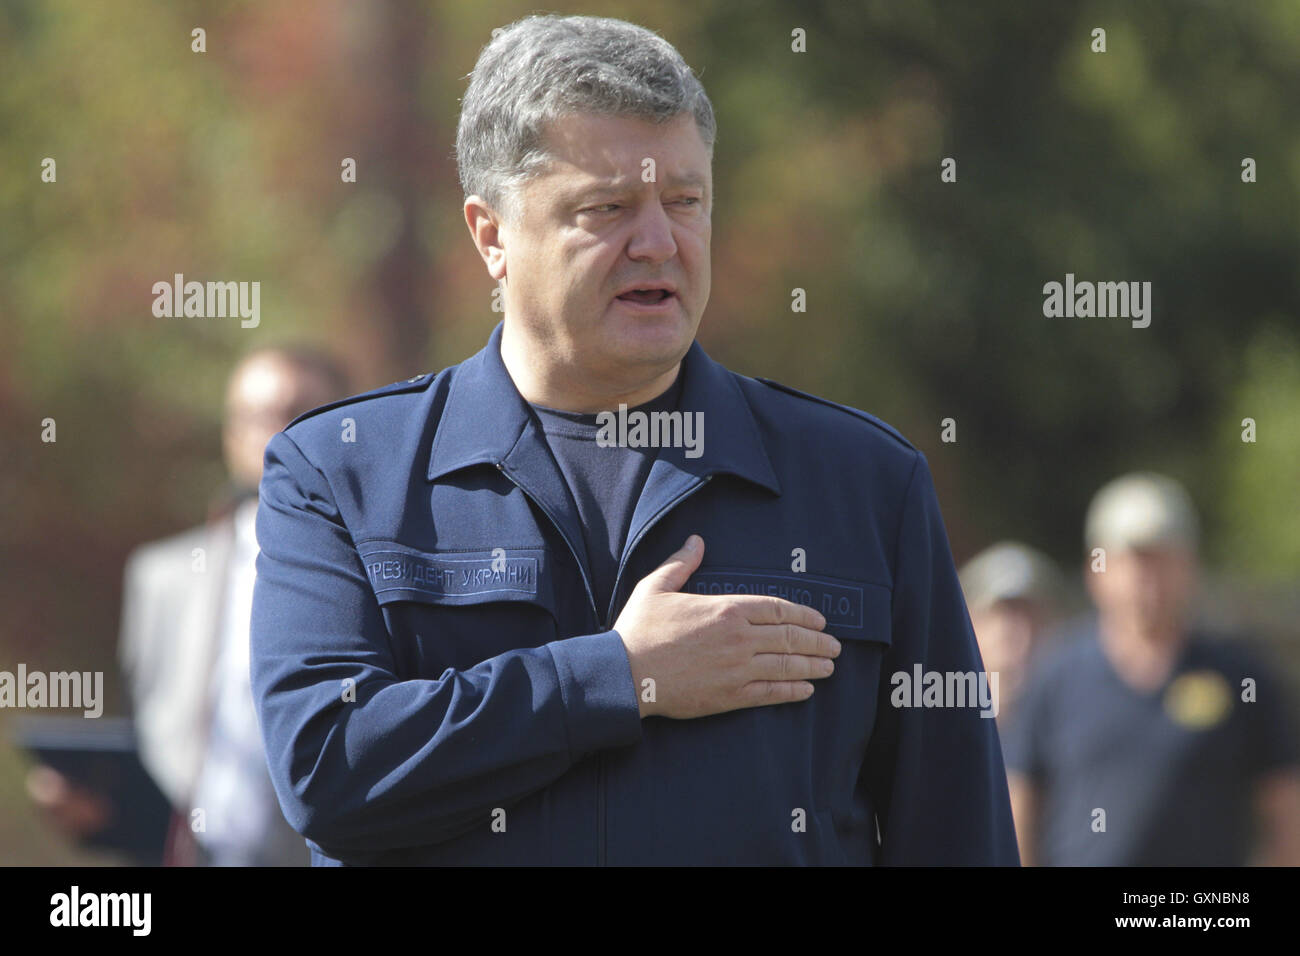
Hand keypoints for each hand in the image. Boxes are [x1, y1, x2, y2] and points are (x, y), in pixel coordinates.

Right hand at [615, 535, 840, 718]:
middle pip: (790, 636)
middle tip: (835, 646)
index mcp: (726, 608)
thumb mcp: (656, 587)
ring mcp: (737, 669)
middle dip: (818, 641)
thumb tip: (696, 540)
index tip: (820, 621)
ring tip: (830, 667)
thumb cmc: (639, 630)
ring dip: (813, 665)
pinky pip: (771, 693)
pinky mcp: (730, 697)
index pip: (778, 609)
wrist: (625, 674)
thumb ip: (682, 563)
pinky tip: (807, 690)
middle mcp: (739, 638)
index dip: (804, 614)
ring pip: (786, 665)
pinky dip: (793, 691)